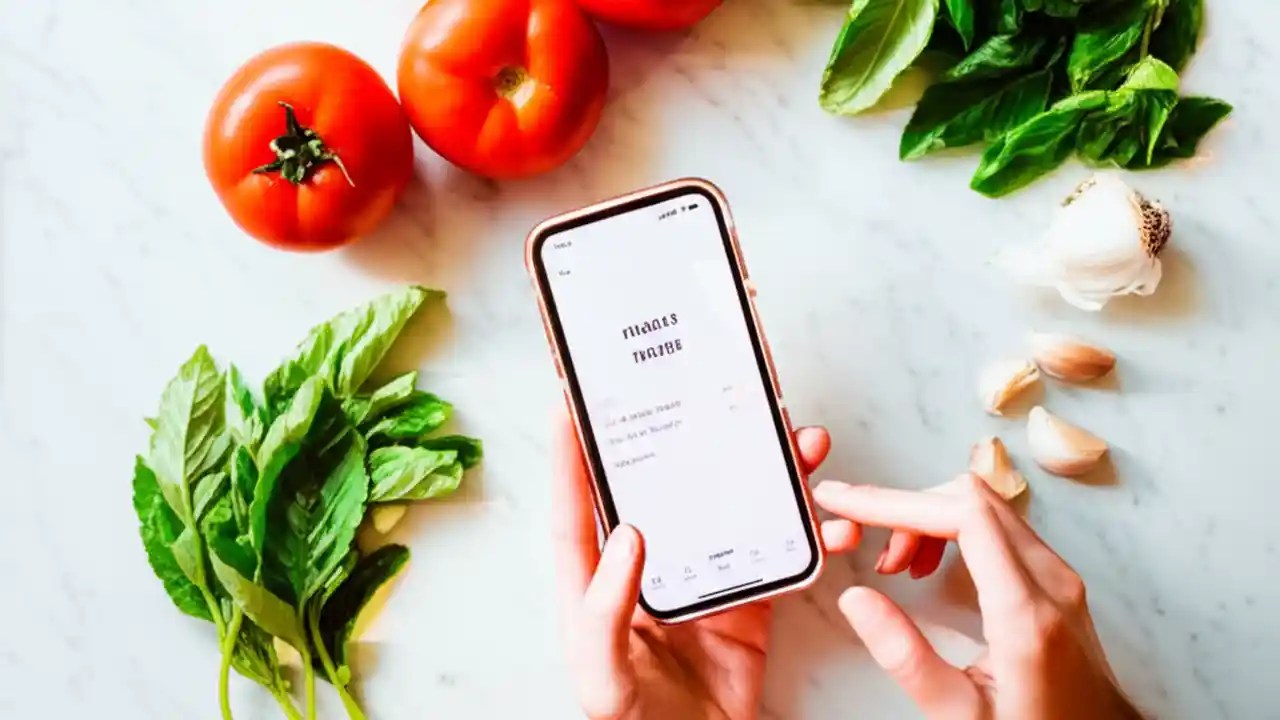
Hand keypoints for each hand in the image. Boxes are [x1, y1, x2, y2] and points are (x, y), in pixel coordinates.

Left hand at [553, 412, 848, 719]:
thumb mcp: (601, 673)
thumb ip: (604, 608)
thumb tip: (628, 535)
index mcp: (598, 577)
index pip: (579, 503)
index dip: (572, 450)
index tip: (574, 398)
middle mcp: (651, 564)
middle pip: (670, 482)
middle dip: (696, 433)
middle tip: (719, 387)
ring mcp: (703, 576)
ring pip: (734, 503)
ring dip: (769, 470)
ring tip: (799, 440)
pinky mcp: (748, 599)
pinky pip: (780, 551)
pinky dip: (811, 533)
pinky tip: (832, 521)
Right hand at [814, 475, 1142, 719]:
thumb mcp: (959, 713)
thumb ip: (905, 657)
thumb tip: (857, 599)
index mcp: (1026, 613)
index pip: (963, 516)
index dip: (897, 500)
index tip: (847, 501)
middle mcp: (1051, 581)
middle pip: (971, 498)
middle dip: (906, 509)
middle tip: (869, 548)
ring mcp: (1059, 574)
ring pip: (984, 504)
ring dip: (928, 518)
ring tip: (897, 564)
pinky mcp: (1055, 577)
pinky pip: (998, 524)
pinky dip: (953, 528)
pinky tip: (929, 564)